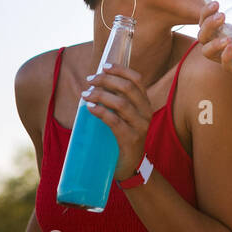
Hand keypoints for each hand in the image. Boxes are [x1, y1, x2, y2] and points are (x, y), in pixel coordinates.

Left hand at [82, 64, 152, 180]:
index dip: (120, 70)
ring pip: (120, 103)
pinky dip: (101, 112)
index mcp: (145, 103)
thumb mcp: (123, 115)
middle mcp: (146, 112)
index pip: (137, 80)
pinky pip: (115, 121)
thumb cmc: (122, 136)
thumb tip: (94, 83)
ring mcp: (140, 126)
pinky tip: (90, 108)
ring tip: (85, 94)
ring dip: (100, 95)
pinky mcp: (131, 139)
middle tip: (89, 80)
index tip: (104, 66)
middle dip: (106, 80)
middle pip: (127, 88)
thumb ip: (115, 100)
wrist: (129, 165)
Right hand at [197, 0, 231, 71]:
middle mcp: (221, 43)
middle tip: (222, 16)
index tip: (216, 4)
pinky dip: (226, 57)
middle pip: (202, 35)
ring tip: (228, 38)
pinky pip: (225, 66)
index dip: (206, 12)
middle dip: (208, 24)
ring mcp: (227, 57)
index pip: (205, 20)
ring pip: (207, 52)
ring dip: (213, 43)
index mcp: (223, 29)